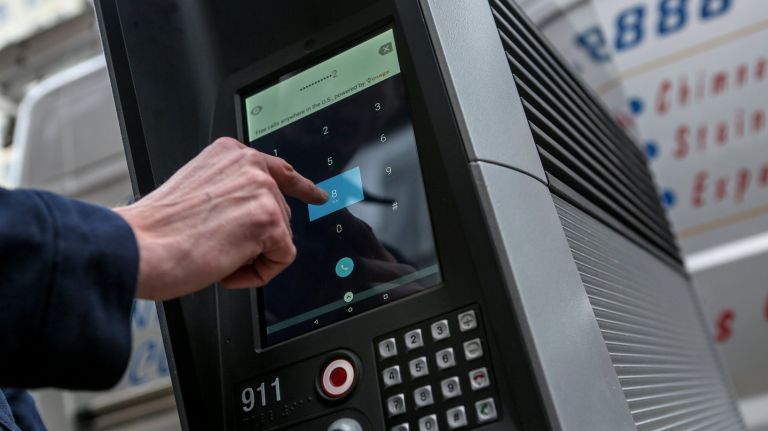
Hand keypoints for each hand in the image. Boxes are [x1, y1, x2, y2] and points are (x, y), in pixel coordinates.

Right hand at [115, 137, 327, 299]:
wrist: (139, 247)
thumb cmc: (157, 229)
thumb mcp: (198, 190)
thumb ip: (230, 190)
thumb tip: (254, 211)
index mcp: (230, 154)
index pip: (278, 168)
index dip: (301, 187)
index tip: (317, 194)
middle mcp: (250, 165)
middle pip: (280, 213)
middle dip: (257, 239)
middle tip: (218, 246)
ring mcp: (262, 191)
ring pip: (280, 238)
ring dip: (253, 257)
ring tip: (215, 254)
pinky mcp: (269, 220)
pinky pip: (281, 260)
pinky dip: (257, 275)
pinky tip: (227, 268)